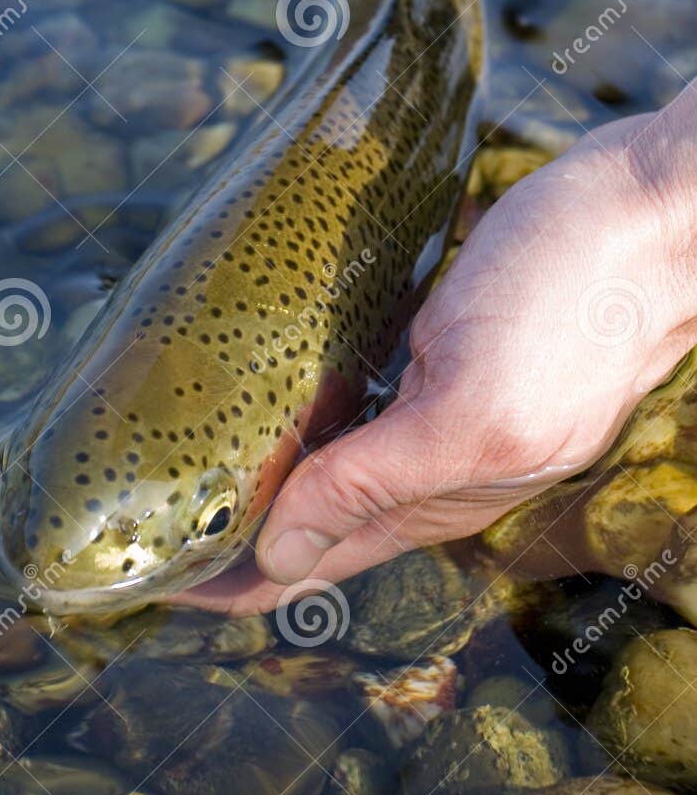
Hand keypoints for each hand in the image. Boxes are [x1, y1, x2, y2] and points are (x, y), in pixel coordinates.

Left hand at [179, 91, 696, 614]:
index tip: (152, 584)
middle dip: (237, 534)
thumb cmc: (579, 295)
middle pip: (318, 516)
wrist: (665, 210)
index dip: (233, 580)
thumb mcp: (469, 402)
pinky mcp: (453, 342)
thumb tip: (281, 556)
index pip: (311, 558)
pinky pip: (368, 394)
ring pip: (341, 457)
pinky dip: (312, 407)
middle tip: (150, 534)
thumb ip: (374, 481)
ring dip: (268, 471)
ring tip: (193, 475)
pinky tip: (277, 394)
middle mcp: (442, 459)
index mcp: (443, 487)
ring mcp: (452, 401)